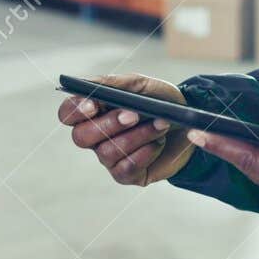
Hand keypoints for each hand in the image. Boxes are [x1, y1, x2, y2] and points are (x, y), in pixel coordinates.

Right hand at [58, 74, 195, 185]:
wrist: (190, 123)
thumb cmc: (161, 101)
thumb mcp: (141, 85)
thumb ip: (114, 83)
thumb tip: (89, 85)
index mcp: (94, 111)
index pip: (68, 113)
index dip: (75, 110)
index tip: (93, 105)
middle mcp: (96, 136)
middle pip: (82, 136)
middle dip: (110, 124)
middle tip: (135, 115)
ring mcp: (109, 158)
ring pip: (107, 152)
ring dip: (137, 137)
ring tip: (162, 124)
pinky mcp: (126, 175)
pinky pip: (125, 168)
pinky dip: (144, 154)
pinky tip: (159, 144)